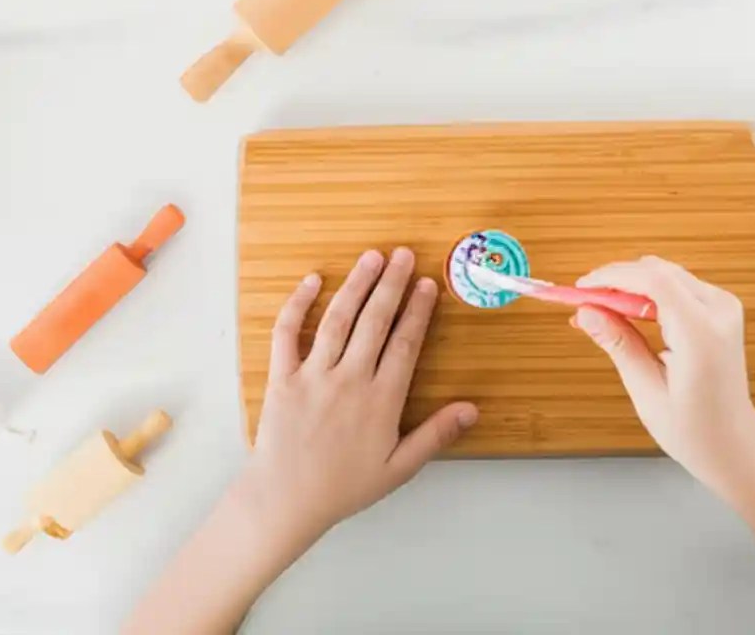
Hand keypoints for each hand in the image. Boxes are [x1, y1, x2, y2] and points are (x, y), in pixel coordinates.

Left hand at [236, 248, 478, 561]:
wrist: (286, 500)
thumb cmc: (343, 488)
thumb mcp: (399, 468)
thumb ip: (435, 434)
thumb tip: (471, 410)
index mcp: (382, 400)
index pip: (405, 343)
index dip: (419, 311)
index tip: (428, 285)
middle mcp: (350, 379)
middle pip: (376, 321)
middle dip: (393, 284)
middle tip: (404, 255)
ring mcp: (314, 375)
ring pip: (339, 319)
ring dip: (357, 284)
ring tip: (372, 258)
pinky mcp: (283, 377)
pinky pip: (288, 333)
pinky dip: (298, 304)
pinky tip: (313, 281)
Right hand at [573, 256, 754, 488]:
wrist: (733, 441)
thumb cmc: (694, 429)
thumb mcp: (647, 390)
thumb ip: (618, 344)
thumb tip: (586, 313)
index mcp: (702, 335)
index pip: (654, 281)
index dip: (613, 277)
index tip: (582, 287)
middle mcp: (719, 312)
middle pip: (659, 272)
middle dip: (617, 281)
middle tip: (584, 302)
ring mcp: (724, 307)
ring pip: (666, 275)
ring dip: (630, 286)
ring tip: (600, 311)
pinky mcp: (720, 309)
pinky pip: (678, 287)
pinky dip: (647, 294)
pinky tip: (625, 313)